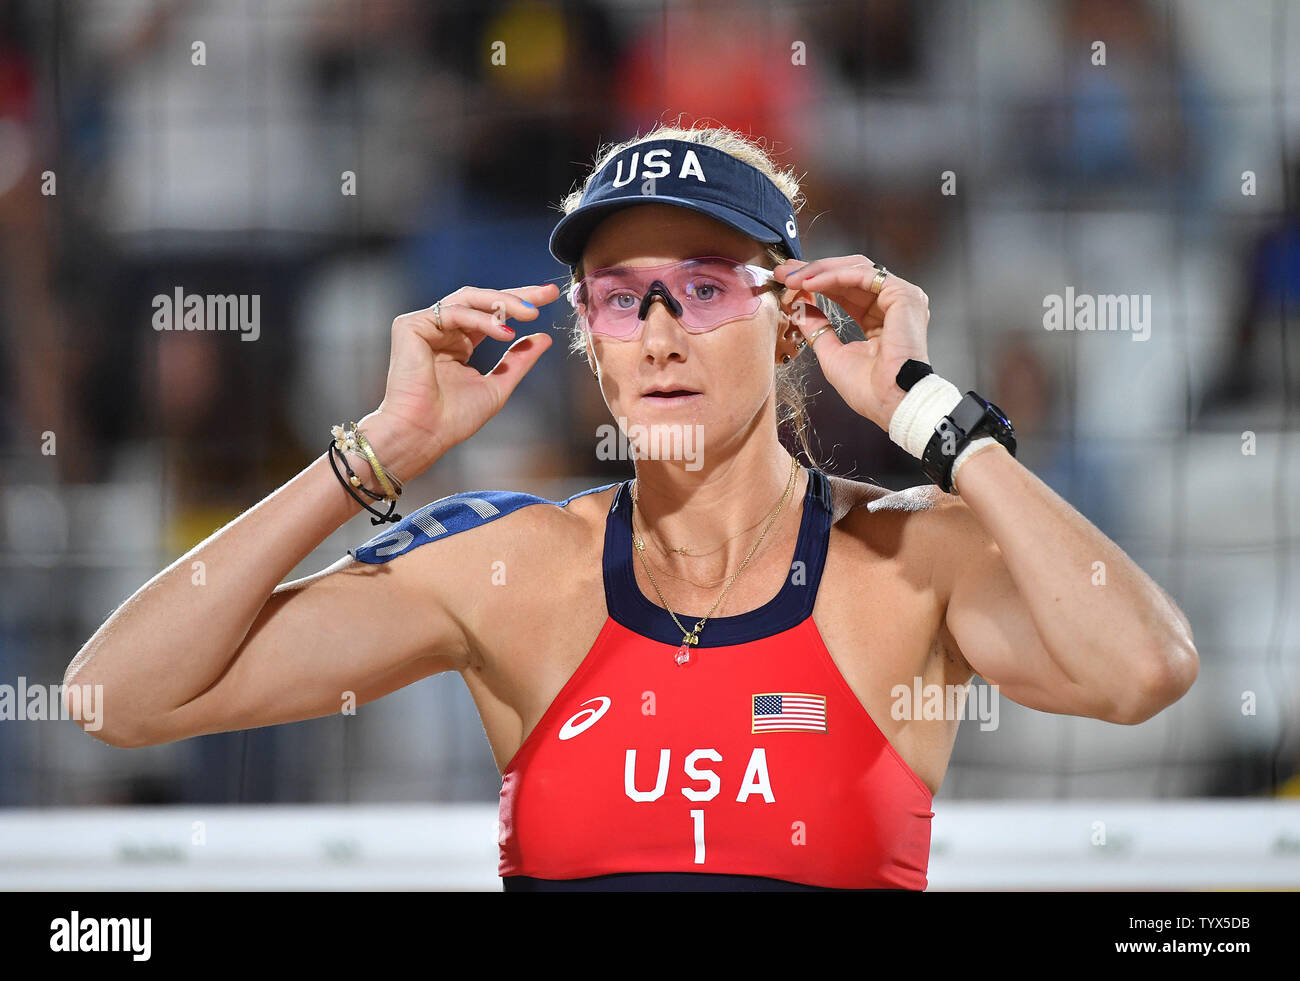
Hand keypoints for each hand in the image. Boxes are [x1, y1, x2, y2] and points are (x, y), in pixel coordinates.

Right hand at [374, 282, 559, 468]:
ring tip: (529, 314)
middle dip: (516, 295)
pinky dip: (480, 318)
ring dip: (502, 303)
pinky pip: (453, 312)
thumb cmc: (453, 418)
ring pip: (468, 299)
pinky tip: (503, 332)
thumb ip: (519, 360)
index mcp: (459, 344)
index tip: (550, 297)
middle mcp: (443, 331)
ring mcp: (426, 327)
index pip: (491, 315)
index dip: (519, 304)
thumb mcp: (498, 385)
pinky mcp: (411, 326)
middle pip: (481, 300)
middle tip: (545, 295)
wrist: (425, 433)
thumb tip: (544, 337)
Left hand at [773, 255, 929, 431]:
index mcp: (878, 317)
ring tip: (792, 278)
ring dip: (819, 271)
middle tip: (783, 272)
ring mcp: (901, 297)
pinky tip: (810, 283)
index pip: (845, 290)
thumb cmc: (869, 389)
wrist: (890, 401)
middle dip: (813, 271)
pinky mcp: (903, 295)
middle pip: (849, 274)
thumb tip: (799, 306)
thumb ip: (817, 327)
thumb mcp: (831, 353)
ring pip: (855, 268)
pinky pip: (863, 275)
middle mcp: (891, 303)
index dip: (815, 283)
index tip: (786, 281)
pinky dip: (834, 276)